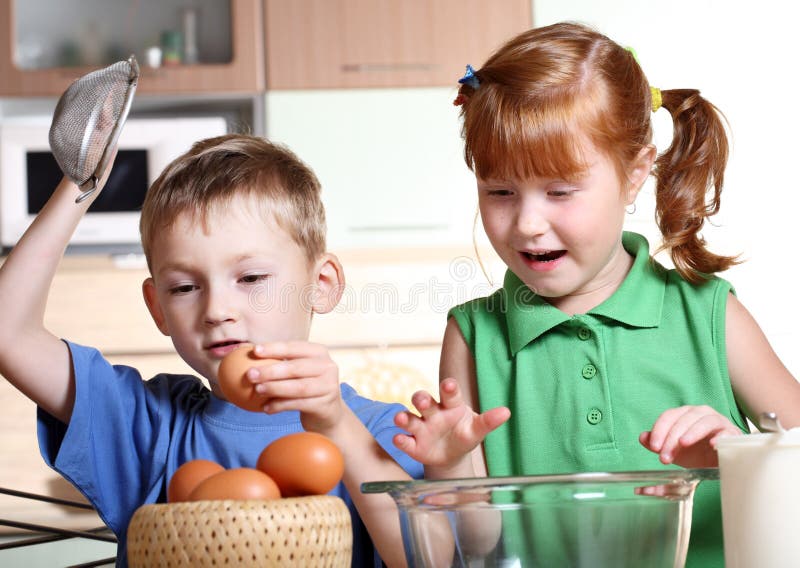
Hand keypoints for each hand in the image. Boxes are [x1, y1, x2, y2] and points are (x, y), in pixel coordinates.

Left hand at [247, 341, 344, 432]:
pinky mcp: (325, 404)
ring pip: (298, 387)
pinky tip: (265, 408)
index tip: (254, 351)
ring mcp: (329, 386)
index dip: (274, 348)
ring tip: (257, 391)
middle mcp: (327, 367)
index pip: (294, 347)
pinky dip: (280, 405)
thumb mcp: (299, 370)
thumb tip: (246, 353)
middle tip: (250, 375)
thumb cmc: (306, 385)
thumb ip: (279, 362)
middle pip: (295, 368)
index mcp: (319, 352)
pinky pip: (298, 404)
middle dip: (270, 371)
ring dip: (274, 389)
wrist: (328, 412)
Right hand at [392, 378, 509, 471]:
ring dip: (404, 417)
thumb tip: (506, 412)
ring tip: (400, 418)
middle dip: (421, 399)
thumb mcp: (477, 429)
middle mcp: (432, 413)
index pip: (449, 394)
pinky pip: (404, 440)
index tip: (449, 384)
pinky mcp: (413, 444)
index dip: (448, 388)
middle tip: (423, 400)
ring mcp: (421, 428)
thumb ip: (489, 421)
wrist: (452, 456)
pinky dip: (400, 439)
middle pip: (423, 401)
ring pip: (409, 418)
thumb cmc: (464, 435)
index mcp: (451, 406)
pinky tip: (399, 438)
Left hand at [639, 405, 741, 467]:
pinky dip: (720, 437)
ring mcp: (718, 421)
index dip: (659, 430)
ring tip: (683, 444)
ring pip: (704, 421)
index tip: (654, 448)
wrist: (720, 462)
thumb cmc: (696, 453)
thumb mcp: (674, 450)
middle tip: (665, 457)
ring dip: (692, 433)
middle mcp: (701, 413)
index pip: (669, 416)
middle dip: (672, 438)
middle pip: (684, 420)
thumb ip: (657, 444)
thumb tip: (643, 437)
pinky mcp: (732, 433)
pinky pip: (727, 432)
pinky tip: (713, 445)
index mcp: (684, 414)